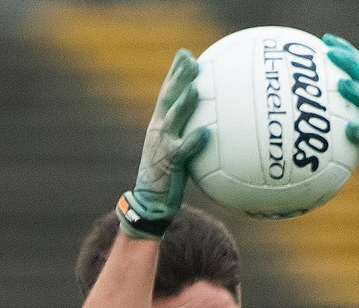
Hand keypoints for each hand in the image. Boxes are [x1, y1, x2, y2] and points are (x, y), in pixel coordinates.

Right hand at [118, 49, 209, 237]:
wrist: (149, 202)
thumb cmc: (165, 176)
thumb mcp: (174, 150)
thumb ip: (186, 133)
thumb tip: (209, 125)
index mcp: (159, 124)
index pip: (166, 93)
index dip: (174, 73)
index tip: (185, 54)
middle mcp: (158, 130)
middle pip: (167, 98)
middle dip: (178, 78)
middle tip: (190, 60)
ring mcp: (162, 145)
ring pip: (172, 119)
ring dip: (183, 104)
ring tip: (195, 88)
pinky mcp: (168, 163)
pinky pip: (183, 151)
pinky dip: (194, 141)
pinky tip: (207, 133)